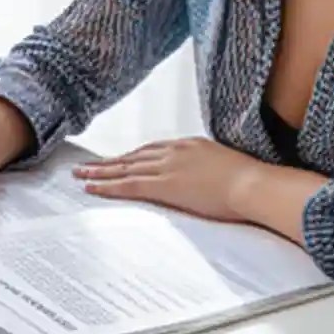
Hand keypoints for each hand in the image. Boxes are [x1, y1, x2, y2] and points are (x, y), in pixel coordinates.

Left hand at [73, 137, 267, 222]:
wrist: (253, 185)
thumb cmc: (249, 182)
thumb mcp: (227, 168)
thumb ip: (211, 171)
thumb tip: (210, 181)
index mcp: (191, 145)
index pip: (153, 150)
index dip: (132, 156)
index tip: (118, 160)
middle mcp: (174, 151)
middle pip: (133, 156)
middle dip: (109, 162)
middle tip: (87, 165)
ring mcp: (167, 166)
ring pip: (124, 168)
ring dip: (100, 172)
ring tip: (80, 176)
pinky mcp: (163, 184)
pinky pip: (127, 185)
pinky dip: (107, 186)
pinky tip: (91, 189)